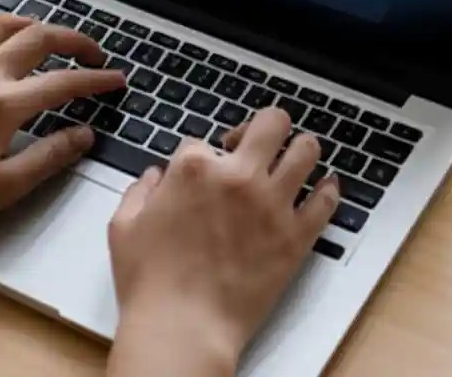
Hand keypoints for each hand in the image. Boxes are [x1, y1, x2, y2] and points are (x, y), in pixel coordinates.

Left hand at [0, 14, 124, 278]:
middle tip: (97, 55)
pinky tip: (11, 44)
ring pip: (5, 27)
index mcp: (1, 107)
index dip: (96, 80)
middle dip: (75, 41)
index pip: (62, 82)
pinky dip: (3, 31)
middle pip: (38, 38)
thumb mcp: (4, 188)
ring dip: (38, 26)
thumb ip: (49, 157)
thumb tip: (84, 134)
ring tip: (58, 40)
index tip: (117, 81)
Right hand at [105, 107, 339, 376]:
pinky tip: (324, 188)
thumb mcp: (123, 228)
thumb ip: (139, 192)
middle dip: (265, 126)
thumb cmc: (151, 283)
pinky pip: (327, 200)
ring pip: (307, 150)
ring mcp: (272, 205)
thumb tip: (154, 177)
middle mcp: (239, 178)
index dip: (205, 154)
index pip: (206, 139)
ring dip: (300, 149)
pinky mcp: (296, 236)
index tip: (205, 171)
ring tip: (294, 159)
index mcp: (195, 170)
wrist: (183, 328)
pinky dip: (329, 190)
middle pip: (271, 123)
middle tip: (261, 142)